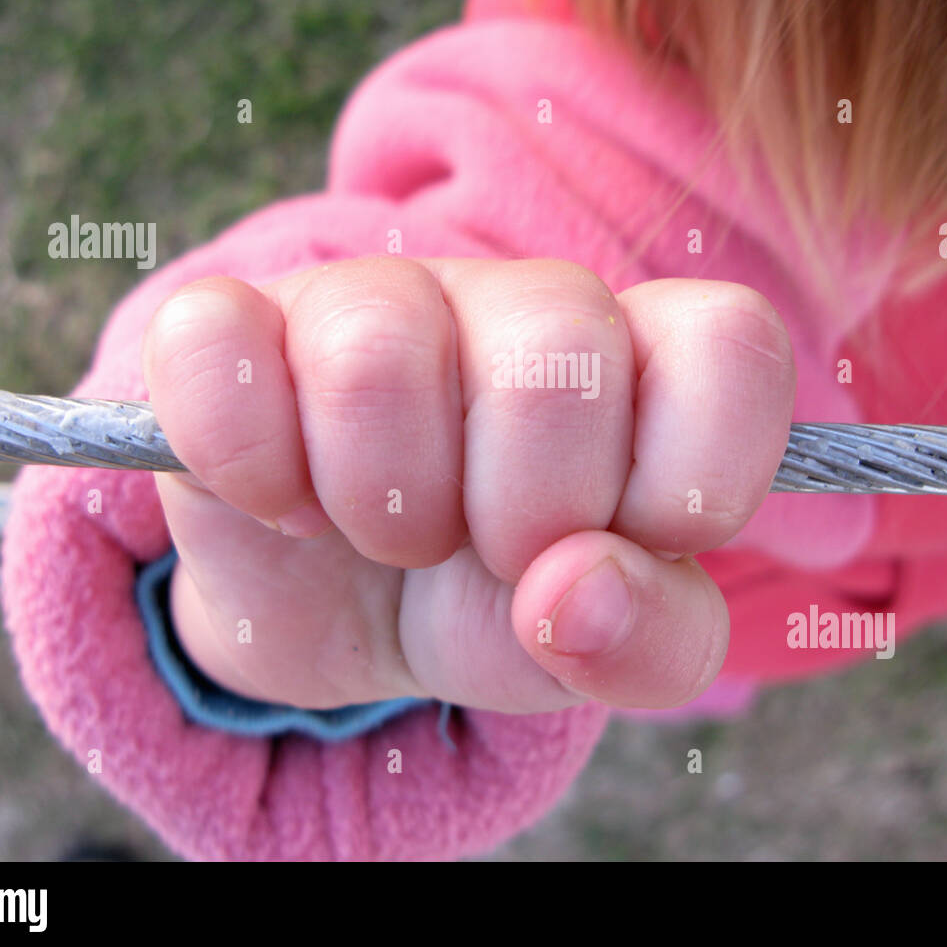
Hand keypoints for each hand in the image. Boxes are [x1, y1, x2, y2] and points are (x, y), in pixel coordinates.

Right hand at [141, 257, 793, 712]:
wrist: (349, 610)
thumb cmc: (498, 601)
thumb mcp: (604, 649)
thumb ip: (653, 638)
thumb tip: (573, 591)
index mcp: (642, 360)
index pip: (731, 347)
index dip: (692, 478)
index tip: (631, 543)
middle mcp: (516, 301)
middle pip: (560, 356)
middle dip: (524, 515)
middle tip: (488, 550)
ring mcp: (371, 297)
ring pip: (380, 357)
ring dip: (386, 507)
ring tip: (389, 533)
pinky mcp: (233, 324)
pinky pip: (215, 346)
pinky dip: (248, 461)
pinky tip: (281, 500)